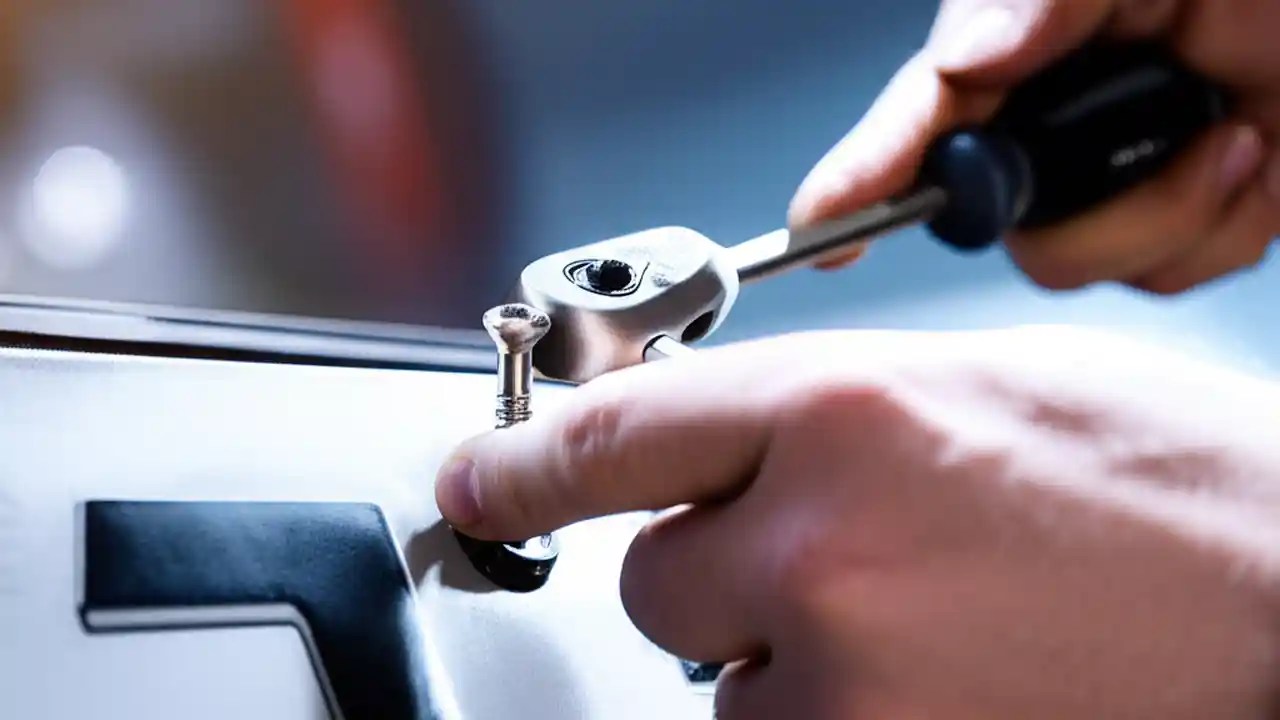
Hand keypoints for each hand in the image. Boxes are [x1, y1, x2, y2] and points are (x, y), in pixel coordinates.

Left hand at [437, 326, 1279, 718]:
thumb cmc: (1162, 488)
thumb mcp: (975, 387)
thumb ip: (818, 415)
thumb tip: (708, 445)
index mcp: (840, 410)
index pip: (611, 439)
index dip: (522, 467)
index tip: (480, 487)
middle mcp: (819, 549)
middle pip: (657, 584)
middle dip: (718, 577)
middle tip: (831, 563)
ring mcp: (842, 687)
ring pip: (718, 689)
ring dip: (784, 664)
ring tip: (924, 631)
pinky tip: (933, 682)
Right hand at [790, 0, 1279, 293]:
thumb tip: (968, 58)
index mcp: (1018, 54)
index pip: (921, 121)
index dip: (862, 177)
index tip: (820, 226)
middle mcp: (1049, 127)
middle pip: (998, 222)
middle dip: (1084, 212)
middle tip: (1186, 134)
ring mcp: (1107, 181)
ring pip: (1079, 265)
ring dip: (1175, 211)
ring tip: (1238, 130)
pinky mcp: (1173, 222)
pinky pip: (1164, 277)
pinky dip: (1226, 230)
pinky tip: (1253, 161)